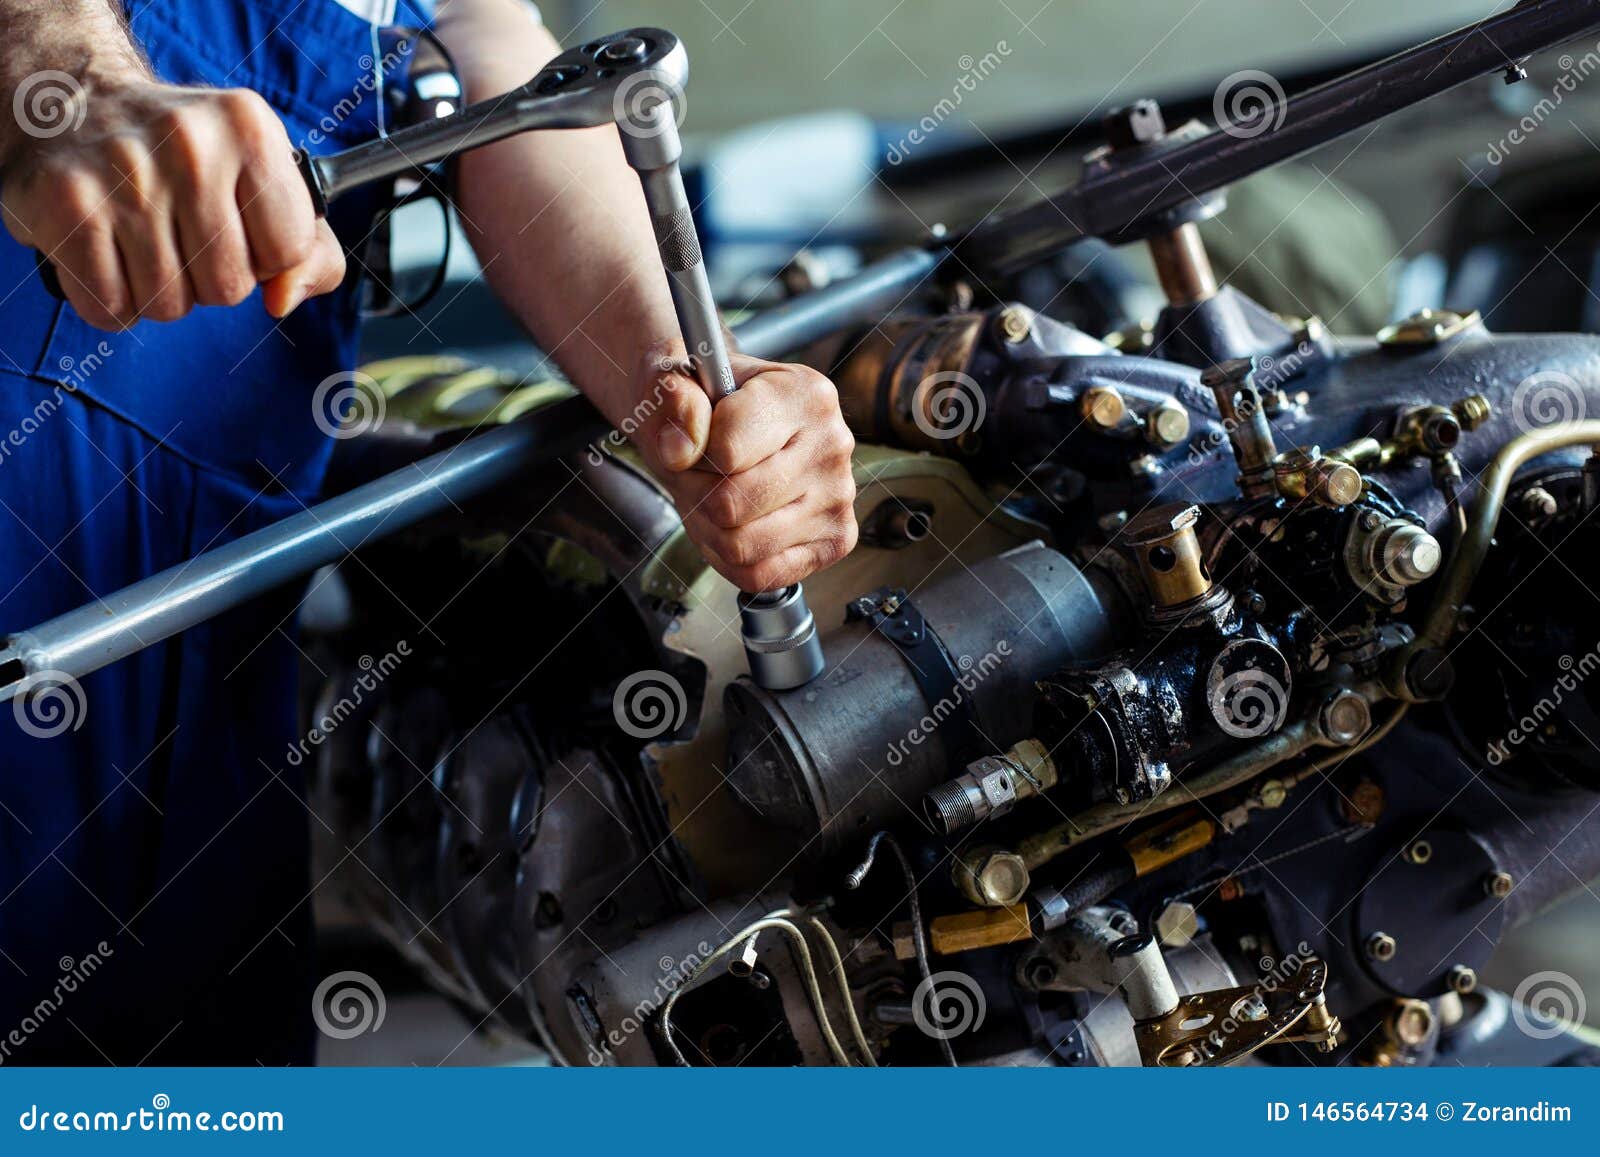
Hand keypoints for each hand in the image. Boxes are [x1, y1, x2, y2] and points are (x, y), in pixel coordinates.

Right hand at [1, 77, 343, 328]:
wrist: (71, 103)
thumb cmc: (185, 158)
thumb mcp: (265, 180)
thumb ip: (311, 252)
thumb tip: (282, 301)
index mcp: (248, 128)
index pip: (291, 250)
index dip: (266, 256)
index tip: (238, 226)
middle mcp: (188, 142)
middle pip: (228, 287)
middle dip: (208, 279)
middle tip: (180, 232)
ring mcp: (122, 173)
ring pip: (169, 305)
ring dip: (158, 292)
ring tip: (140, 239)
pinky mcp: (66, 206)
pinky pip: (110, 309)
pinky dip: (111, 302)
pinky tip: (105, 253)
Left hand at [629, 349, 857, 591]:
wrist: (729, 429)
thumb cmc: (707, 406)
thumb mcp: (675, 381)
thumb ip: (672, 400)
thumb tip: (680, 448)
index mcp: (805, 394)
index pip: (726, 450)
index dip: (690, 453)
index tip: (694, 439)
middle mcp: (832, 444)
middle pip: (732, 502)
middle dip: (697, 493)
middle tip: (698, 474)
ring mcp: (839, 496)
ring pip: (743, 544)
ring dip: (710, 529)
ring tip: (714, 498)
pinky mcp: (836, 540)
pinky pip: (762, 575)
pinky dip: (730, 560)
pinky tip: (732, 527)